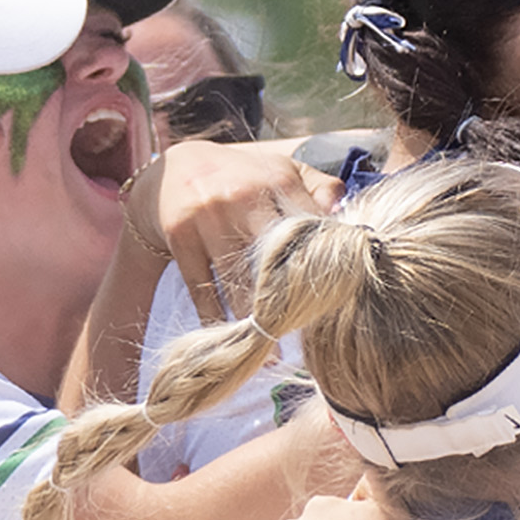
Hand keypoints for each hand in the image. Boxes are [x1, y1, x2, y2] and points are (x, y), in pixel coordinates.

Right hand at [128, 137, 331, 322]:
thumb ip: (321, 188)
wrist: (174, 168)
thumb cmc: (243, 176)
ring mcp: (208, 218)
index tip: (334, 299)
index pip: (308, 229)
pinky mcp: (181, 238)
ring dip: (255, 321)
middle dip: (289, 300)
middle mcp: (242, 197)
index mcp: (277, 180)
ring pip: (237, 282)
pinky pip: (201, 289)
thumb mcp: (283, 170)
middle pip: (273, 260)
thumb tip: (345, 213)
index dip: (321, 266)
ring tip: (272, 352)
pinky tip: (231, 338)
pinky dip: (215, 318)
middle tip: (303, 334)